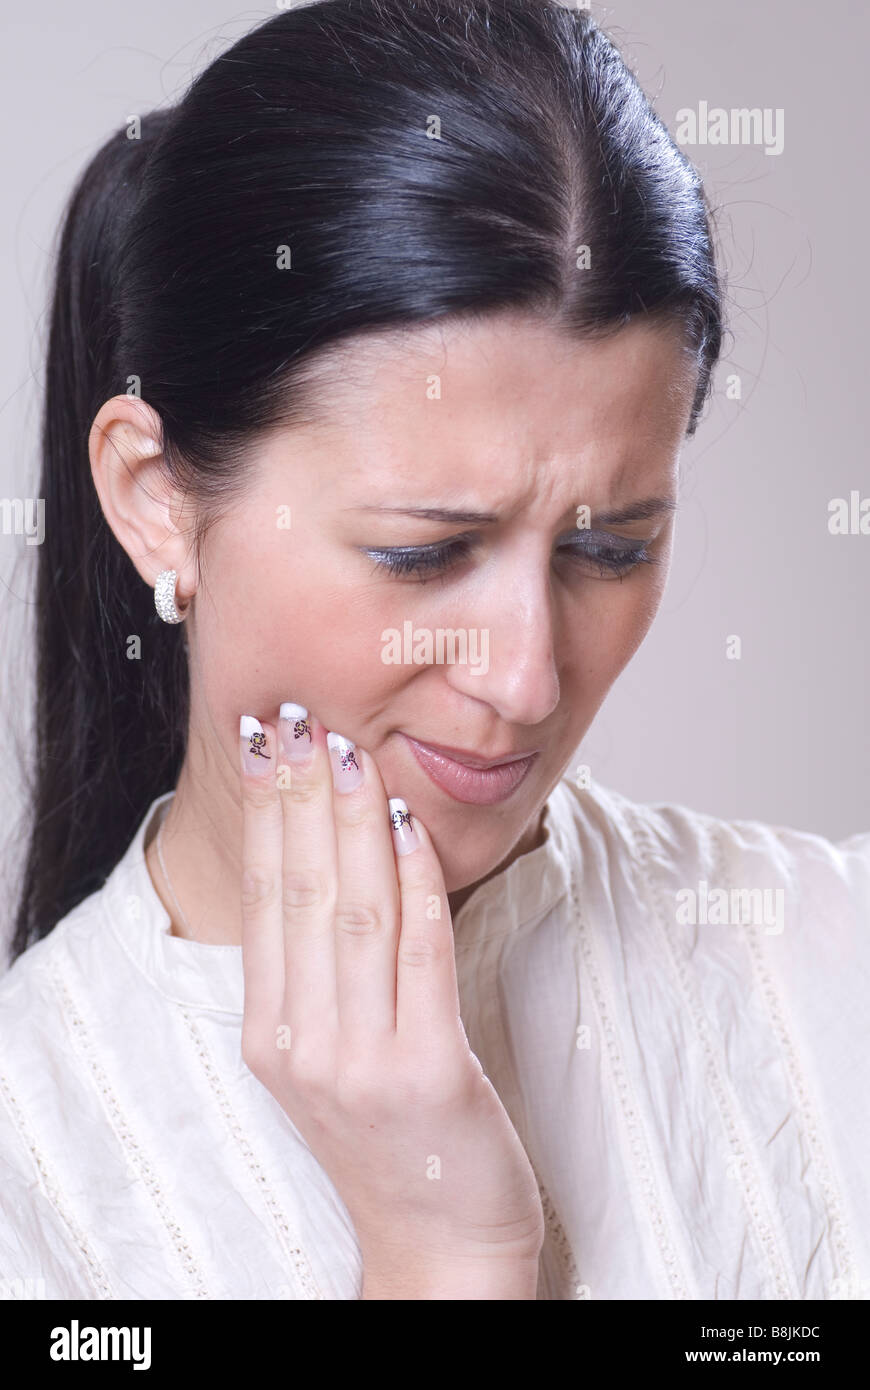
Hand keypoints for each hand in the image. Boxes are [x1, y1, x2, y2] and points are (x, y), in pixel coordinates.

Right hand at [237, 705, 544, 1289]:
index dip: (264, 813)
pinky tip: (411, 823)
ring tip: (350, 751)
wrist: (440, 1237)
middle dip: (299, 794)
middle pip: (300, 893)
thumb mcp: (328, 1051)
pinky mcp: (427, 1071)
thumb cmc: (391, 1132)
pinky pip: (420, 951)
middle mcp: (301, 1045)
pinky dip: (416, 879)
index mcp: (268, 1034)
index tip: (265, 740)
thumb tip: (324, 853)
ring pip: (355, 911)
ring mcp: (360, 1060)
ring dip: (353, 820)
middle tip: (298, 717)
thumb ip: (317, 969)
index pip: (262, 898)